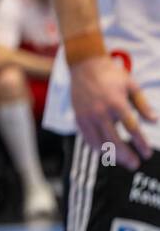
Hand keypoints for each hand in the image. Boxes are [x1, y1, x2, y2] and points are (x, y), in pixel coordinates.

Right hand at [70, 54, 155, 169]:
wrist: (85, 66)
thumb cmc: (111, 75)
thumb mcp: (132, 85)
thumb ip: (143, 104)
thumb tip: (154, 121)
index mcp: (116, 103)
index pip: (131, 129)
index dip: (141, 143)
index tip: (147, 153)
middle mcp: (100, 111)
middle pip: (114, 140)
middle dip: (126, 155)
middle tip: (135, 164)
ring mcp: (87, 116)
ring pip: (99, 142)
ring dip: (111, 155)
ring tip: (123, 161)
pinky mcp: (78, 117)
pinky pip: (87, 138)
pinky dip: (97, 148)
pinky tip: (106, 153)